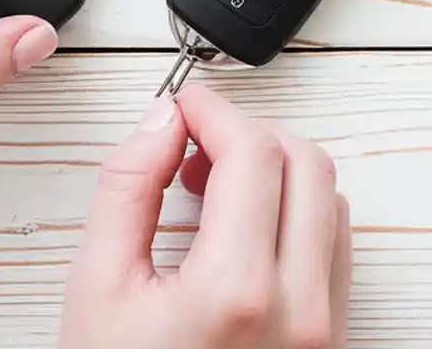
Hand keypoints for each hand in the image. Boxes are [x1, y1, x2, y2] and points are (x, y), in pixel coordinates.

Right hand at [60, 85, 351, 348]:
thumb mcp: (97, 286)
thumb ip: (127, 188)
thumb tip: (161, 122)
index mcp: (237, 291)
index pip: (253, 152)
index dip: (213, 111)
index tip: (183, 105)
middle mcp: (300, 309)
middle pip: (305, 163)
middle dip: (248, 134)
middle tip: (194, 141)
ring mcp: (324, 327)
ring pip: (329, 199)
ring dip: (275, 170)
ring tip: (213, 185)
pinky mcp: (332, 337)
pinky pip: (334, 244)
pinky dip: (294, 211)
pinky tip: (243, 223)